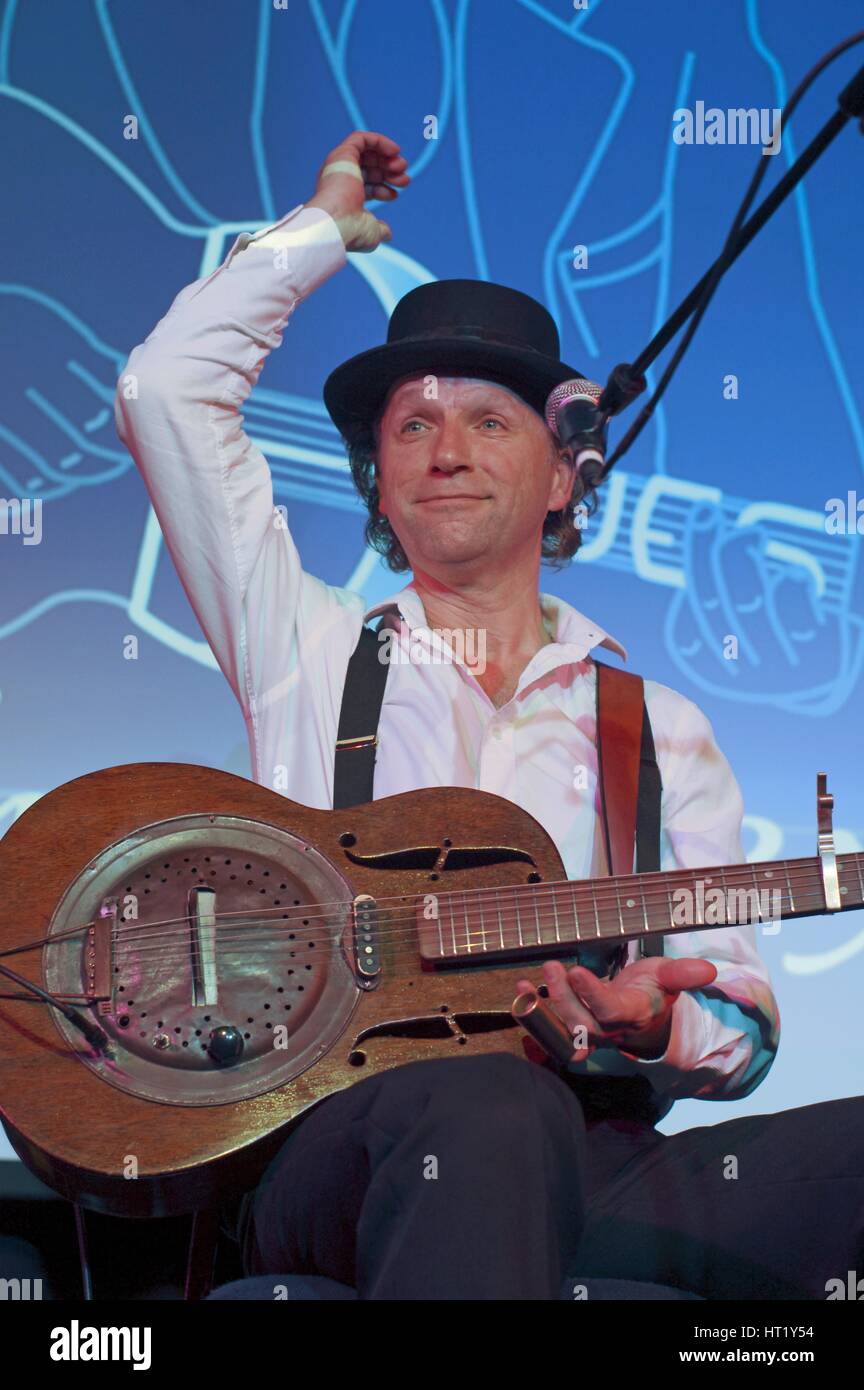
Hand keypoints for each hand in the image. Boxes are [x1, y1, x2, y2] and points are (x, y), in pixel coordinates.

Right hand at [304, 130, 409, 252]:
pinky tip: (394, 151)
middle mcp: (339, 179)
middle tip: (405, 179)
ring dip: (387, 157)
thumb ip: (379, 229)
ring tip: (402, 166)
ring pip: (366, 152)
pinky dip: (379, 141)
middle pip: (368, 168)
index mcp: (344, 197)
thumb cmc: (350, 231)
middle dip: (389, 172)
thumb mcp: (370, 232)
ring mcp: (339, 166)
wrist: (336, 223)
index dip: (383, 188)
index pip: (366, 186)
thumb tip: (387, 233)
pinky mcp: (342, 154)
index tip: (395, 195)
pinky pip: (361, 138)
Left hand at [516, 956, 717, 1063]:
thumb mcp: (670, 977)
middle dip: (564, 997)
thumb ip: (684, 974)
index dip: (591, 994)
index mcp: (632, 1015)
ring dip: (547, 1001)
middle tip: (552, 967)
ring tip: (531, 976)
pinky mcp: (574, 1026)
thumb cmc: (654, 992)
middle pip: (582, 1021)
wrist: (645, 1018)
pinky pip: (552, 1022)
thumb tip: (708, 970)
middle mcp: (608, 1028)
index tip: (576, 971)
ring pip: (565, 1024)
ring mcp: (589, 1030)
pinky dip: (534, 1008)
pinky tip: (519, 987)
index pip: (609, 1010)